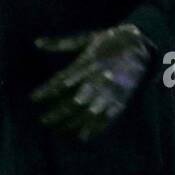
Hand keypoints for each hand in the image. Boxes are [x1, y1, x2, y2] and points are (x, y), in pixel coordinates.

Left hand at [30, 23, 152, 140]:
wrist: (141, 44)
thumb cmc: (110, 40)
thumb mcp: (85, 38)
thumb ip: (60, 43)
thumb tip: (36, 42)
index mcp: (87, 63)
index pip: (62, 81)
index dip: (46, 91)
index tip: (33, 99)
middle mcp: (97, 79)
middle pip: (74, 101)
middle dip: (58, 113)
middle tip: (43, 122)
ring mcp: (110, 90)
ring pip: (89, 112)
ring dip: (73, 123)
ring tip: (59, 132)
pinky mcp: (121, 98)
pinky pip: (108, 117)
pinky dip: (96, 128)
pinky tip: (83, 136)